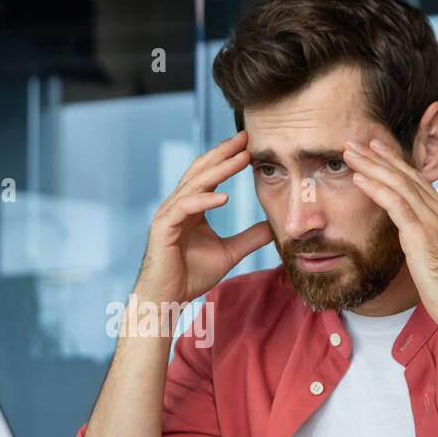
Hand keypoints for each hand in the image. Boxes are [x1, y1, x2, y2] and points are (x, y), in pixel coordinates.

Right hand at [135, 130, 272, 306]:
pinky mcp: (163, 228)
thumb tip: (273, 227)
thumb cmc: (190, 276)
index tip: (249, 145)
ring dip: (219, 170)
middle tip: (246, 137)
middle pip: (201, 170)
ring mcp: (168, 214)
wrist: (166, 298)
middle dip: (223, 152)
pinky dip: (204, 200)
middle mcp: (178, 205)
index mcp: (191, 207)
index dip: (228, 158)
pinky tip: (224, 197)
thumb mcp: (229, 253)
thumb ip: (249, 238)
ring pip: (195, 184)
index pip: (210, 175)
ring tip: (242, 158)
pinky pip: (185, 207)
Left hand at [342, 138, 437, 330]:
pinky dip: (375, 188)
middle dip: (379, 155)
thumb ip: (426, 241)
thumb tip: (412, 239)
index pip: (418, 181)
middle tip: (356, 140)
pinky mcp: (422, 234)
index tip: (376, 150)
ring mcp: (434, 220)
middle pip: (407, 175)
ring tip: (350, 152)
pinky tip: (358, 178)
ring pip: (399, 183)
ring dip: (372, 165)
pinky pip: (395, 204)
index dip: (395, 163)